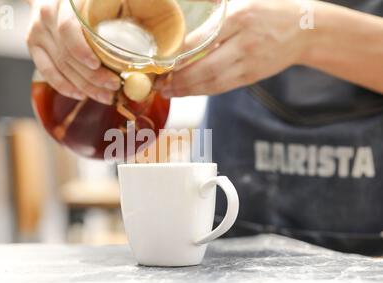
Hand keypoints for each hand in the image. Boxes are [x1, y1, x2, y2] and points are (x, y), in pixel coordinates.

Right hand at [26, 0, 120, 102]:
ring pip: (61, 67)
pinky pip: (48, 72)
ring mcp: (37, 32)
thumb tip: (141, 47)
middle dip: (93, 76)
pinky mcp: (33, 46)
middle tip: (114, 87)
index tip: (98, 64)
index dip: (81, 49)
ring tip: (105, 96)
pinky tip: (81, 95)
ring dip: (84, 86)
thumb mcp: (96, 3)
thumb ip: (113, 16)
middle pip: (67, 54)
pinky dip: (65, 87)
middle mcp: (47, 16)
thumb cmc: (85, 2)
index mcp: (63, 3)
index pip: (67, 29)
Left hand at [158, 0, 311, 97]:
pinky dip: (202, 91)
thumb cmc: (269, 10)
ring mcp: (249, 62)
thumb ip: (214, 5)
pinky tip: (187, 92)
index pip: (203, 39)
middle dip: (179, 79)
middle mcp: (244, 42)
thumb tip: (185, 8)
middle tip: (159, 83)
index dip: (179, 54)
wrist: (304, 29)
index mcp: (240, 17)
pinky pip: (222, 87)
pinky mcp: (251, 77)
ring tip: (167, 91)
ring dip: (187, 90)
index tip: (161, 60)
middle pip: (206, 67)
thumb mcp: (243, 0)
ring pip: (213, 82)